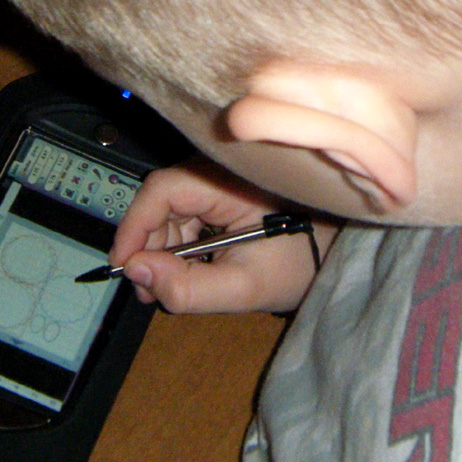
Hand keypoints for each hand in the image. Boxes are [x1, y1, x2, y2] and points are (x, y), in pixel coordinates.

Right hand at [111, 160, 338, 313]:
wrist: (338, 251)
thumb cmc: (301, 262)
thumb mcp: (243, 287)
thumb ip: (188, 288)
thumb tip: (136, 273)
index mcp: (226, 183)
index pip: (161, 190)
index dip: (134, 227)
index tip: (122, 266)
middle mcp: (218, 172)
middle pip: (161, 201)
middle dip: (147, 245)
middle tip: (147, 290)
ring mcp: (221, 181)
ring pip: (170, 210)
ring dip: (162, 248)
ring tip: (168, 287)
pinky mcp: (223, 193)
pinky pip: (187, 214)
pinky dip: (179, 244)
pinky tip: (187, 271)